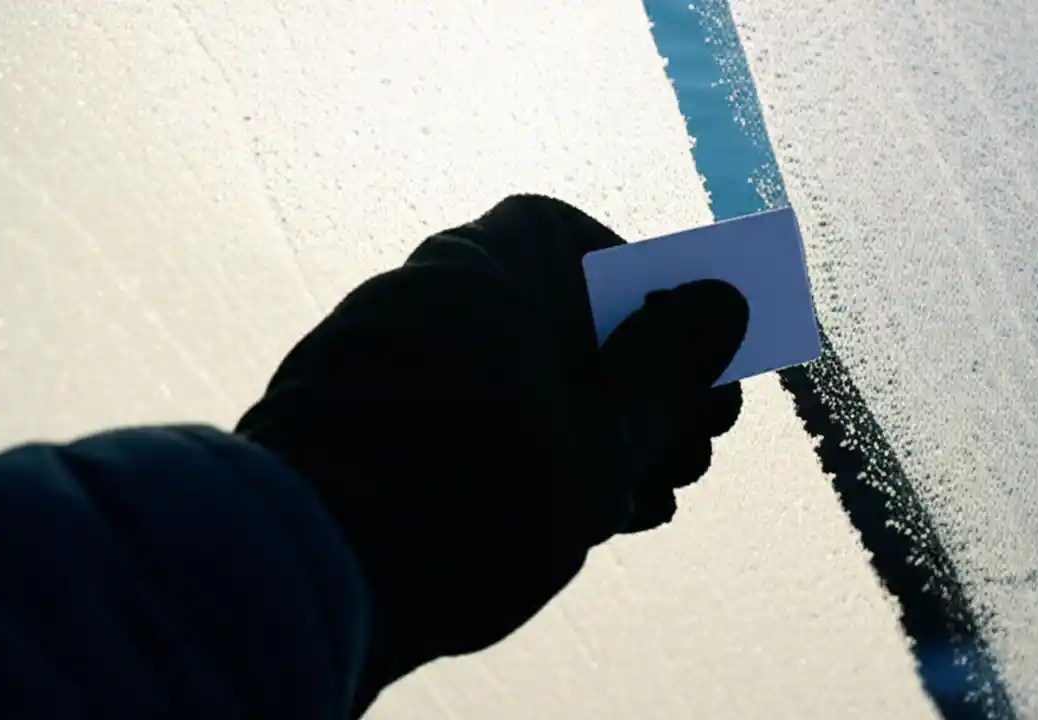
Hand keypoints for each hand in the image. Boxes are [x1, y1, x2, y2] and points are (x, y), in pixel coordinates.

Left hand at [235, 195, 748, 708]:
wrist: (313, 576)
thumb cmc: (477, 493)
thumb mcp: (604, 434)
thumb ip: (669, 367)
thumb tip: (724, 301)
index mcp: (485, 268)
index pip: (578, 243)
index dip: (650, 297)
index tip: (694, 355)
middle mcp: (431, 300)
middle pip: (558, 324)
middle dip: (640, 387)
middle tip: (699, 446)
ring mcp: (396, 369)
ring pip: (524, 384)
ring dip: (601, 432)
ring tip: (663, 489)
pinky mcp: (375, 435)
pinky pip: (477, 427)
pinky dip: (540, 459)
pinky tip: (604, 511)